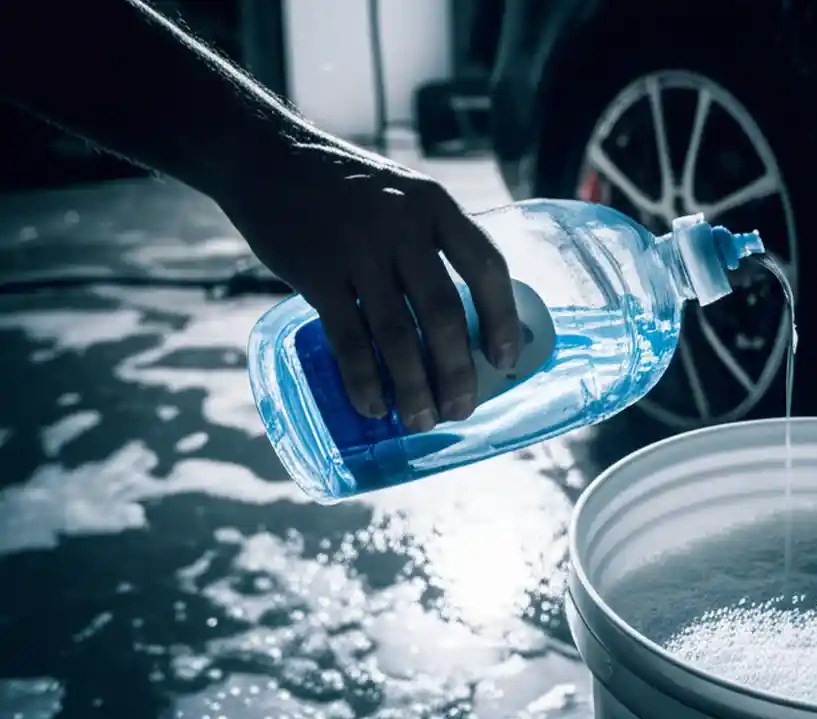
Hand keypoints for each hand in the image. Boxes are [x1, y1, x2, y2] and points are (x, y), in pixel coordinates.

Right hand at [218, 139, 521, 430]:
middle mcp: (402, 225)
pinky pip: (348, 339)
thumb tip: (469, 323)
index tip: (505, 360)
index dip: (501, 318)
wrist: (268, 159)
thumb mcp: (404, 196)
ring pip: (398, 333)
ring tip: (422, 419)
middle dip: (456, 370)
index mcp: (435, 205)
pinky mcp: (316, 273)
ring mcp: (358, 249)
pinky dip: (364, 379)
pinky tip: (374, 405)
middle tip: (460, 409)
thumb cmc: (347, 190)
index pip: (486, 265)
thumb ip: (433, 245)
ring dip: (413, 386)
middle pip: (443, 311)